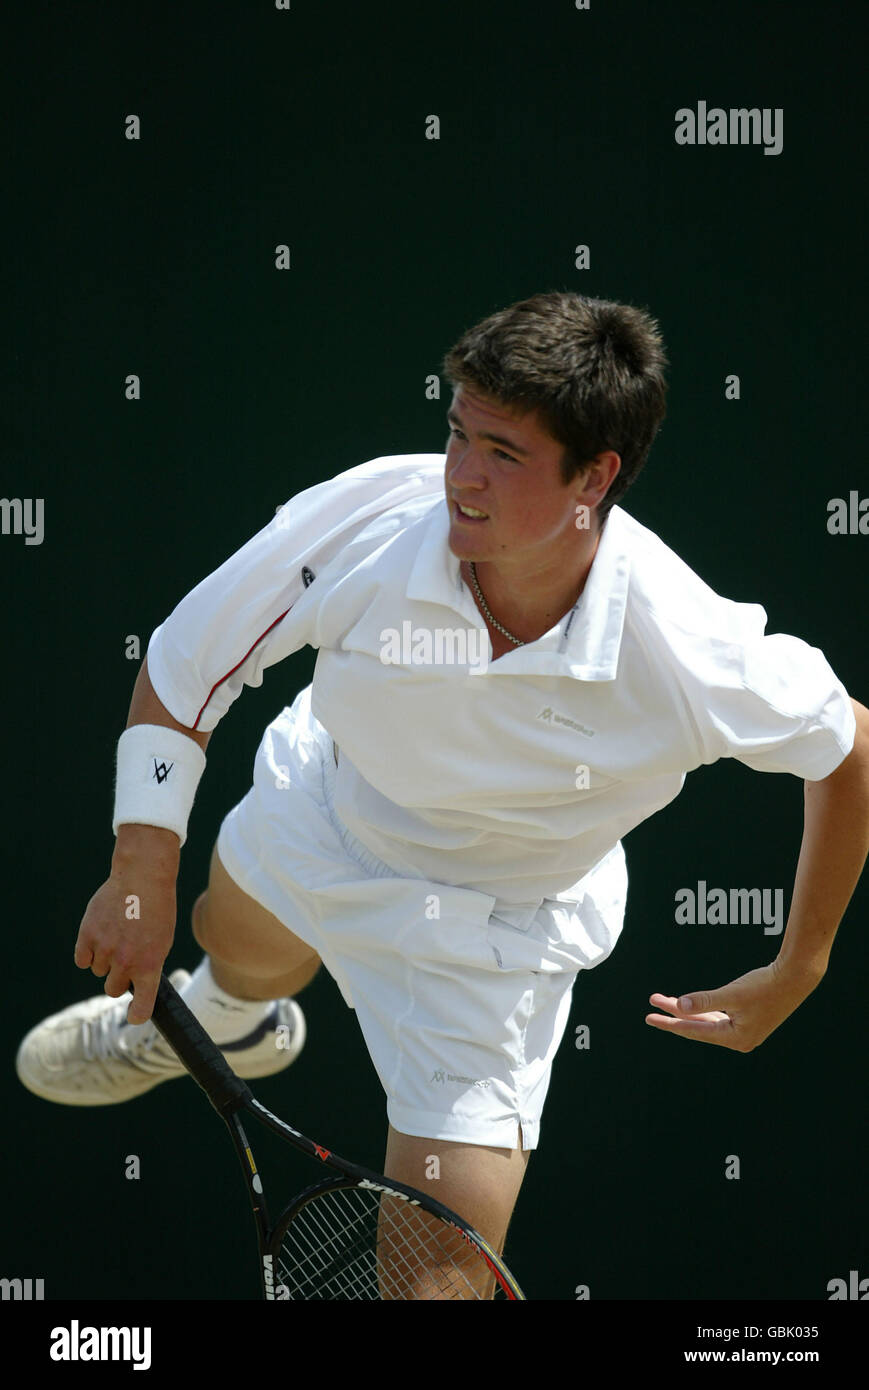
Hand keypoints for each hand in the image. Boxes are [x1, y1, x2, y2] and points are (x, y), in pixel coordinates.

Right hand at [74, 867, 176, 1024]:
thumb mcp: (163, 941)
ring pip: (98, 971)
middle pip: (113, 990)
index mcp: (149, 966)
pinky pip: (82, 960)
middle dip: (118, 979)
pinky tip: (100, 936)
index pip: (141, 1007)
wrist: (142, 878)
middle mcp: (126, 962)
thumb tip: (135, 987)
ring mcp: (104, 949)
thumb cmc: (157, 910)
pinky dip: (88, 952)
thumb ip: (148, 966)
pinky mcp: (87, 936)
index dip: (137, 1015)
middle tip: (125, 958)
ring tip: (118, 936)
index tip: (134, 1016)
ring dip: (105, 960)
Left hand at [645, 958, 823, 1052]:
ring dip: (687, 1009)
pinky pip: (717, 1016)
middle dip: (674, 1013)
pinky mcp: (748, 1019)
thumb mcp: (732, 993)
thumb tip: (680, 1004)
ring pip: (707, 1020)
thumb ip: (705, 999)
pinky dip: (702, 1009)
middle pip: (698, 1026)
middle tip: (652, 1004)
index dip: (670, 1023)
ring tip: (664, 1000)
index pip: (694, 1031)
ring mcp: (744, 1030)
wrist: (795, 977)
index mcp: (736, 1038)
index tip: (650, 1018)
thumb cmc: (765, 985)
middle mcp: (739, 1039)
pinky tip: (689, 1004)